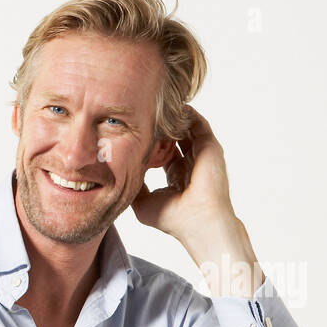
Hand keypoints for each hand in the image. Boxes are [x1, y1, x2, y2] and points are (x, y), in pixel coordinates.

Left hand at [131, 105, 235, 241]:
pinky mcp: (209, 145)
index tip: (130, 135)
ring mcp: (200, 153)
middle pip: (172, 138)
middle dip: (157, 128)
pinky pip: (196, 122)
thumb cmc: (172, 217)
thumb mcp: (142, 202)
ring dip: (169, 119)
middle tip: (138, 115)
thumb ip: (133, 184)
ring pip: (183, 128)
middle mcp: (189, 162)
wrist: (198, 220)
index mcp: (176, 175)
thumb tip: (117, 173)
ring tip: (151, 107)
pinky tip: (167, 108)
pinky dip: (184, 113)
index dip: (147, 144)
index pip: (161, 152)